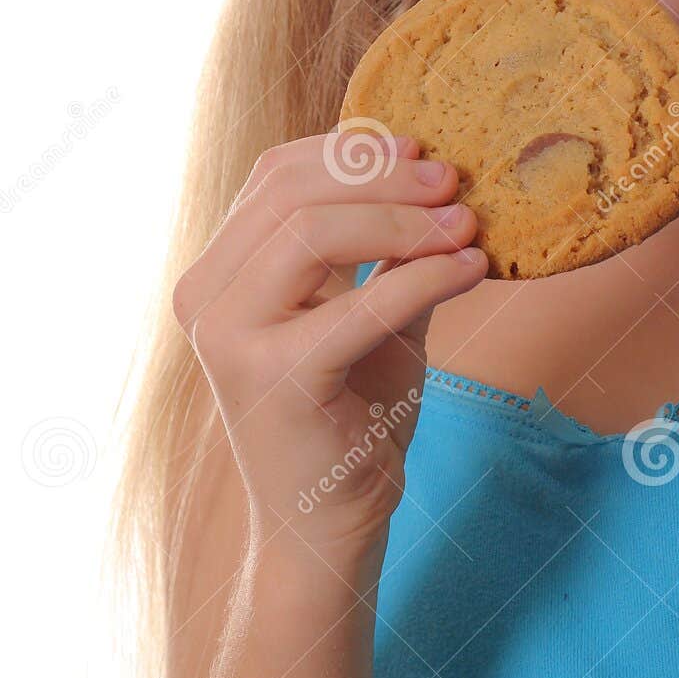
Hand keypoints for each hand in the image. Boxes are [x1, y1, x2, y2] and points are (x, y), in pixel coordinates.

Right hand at [172, 130, 486, 554]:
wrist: (327, 527)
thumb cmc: (350, 415)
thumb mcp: (370, 314)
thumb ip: (389, 251)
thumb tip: (440, 177)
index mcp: (219, 271)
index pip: (275, 175)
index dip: (350, 151)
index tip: (423, 150)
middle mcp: (206, 297)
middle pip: (292, 192)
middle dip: (383, 178)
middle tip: (454, 183)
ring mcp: (230, 337)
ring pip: (311, 232)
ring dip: (403, 220)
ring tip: (467, 227)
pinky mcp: (275, 379)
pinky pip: (358, 304)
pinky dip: (423, 276)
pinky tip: (472, 270)